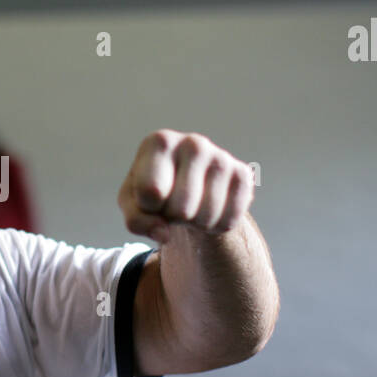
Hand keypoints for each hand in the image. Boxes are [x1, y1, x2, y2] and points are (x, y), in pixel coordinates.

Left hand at [118, 130, 253, 240]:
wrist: (190, 185)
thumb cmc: (154, 191)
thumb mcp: (132, 203)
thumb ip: (136, 220)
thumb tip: (163, 234)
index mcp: (160, 142)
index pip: (151, 193)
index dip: (147, 207)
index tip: (150, 197)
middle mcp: (193, 143)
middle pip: (180, 209)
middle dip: (172, 218)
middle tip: (172, 204)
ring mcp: (221, 158)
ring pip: (205, 218)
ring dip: (193, 224)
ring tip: (190, 206)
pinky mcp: (243, 176)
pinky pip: (228, 221)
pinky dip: (215, 227)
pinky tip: (208, 209)